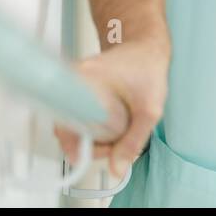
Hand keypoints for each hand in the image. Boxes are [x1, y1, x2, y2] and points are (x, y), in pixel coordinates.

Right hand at [52, 37, 169, 182]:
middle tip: (119, 139)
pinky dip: (96, 127)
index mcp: (84, 81)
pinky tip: (115, 122)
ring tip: (121, 129)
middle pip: (69, 130)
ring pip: (75, 127)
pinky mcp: (78, 92)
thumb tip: (116, 170)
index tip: (101, 151)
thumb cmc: (148, 68)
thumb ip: (133, 142)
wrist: (145, 45)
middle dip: (95, 143)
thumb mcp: (149, 109)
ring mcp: (74, 87)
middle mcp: (72, 82)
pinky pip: (80, 119)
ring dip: (97, 136)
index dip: (83, 146)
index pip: (66, 127)